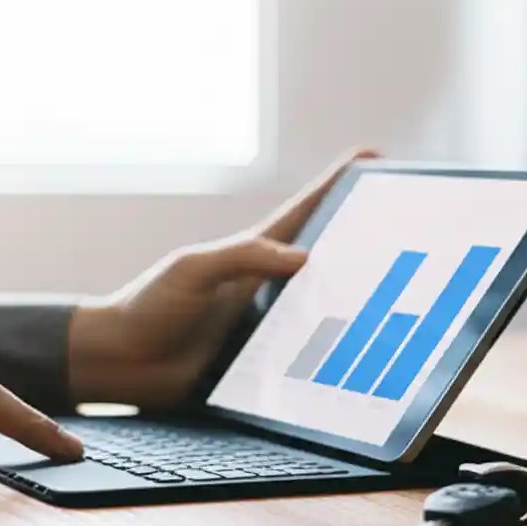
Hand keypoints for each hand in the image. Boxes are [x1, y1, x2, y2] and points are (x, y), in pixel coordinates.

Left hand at [69, 148, 377, 407]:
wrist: (118, 365)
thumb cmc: (148, 307)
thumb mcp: (194, 270)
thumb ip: (244, 257)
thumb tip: (305, 258)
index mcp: (253, 254)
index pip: (305, 212)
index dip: (338, 184)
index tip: (375, 157)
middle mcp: (269, 288)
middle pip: (330, 263)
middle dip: (366, 248)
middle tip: (408, 240)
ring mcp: (270, 328)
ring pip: (327, 315)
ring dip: (357, 310)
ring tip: (401, 302)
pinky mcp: (266, 368)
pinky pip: (307, 365)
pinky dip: (334, 363)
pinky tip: (364, 366)